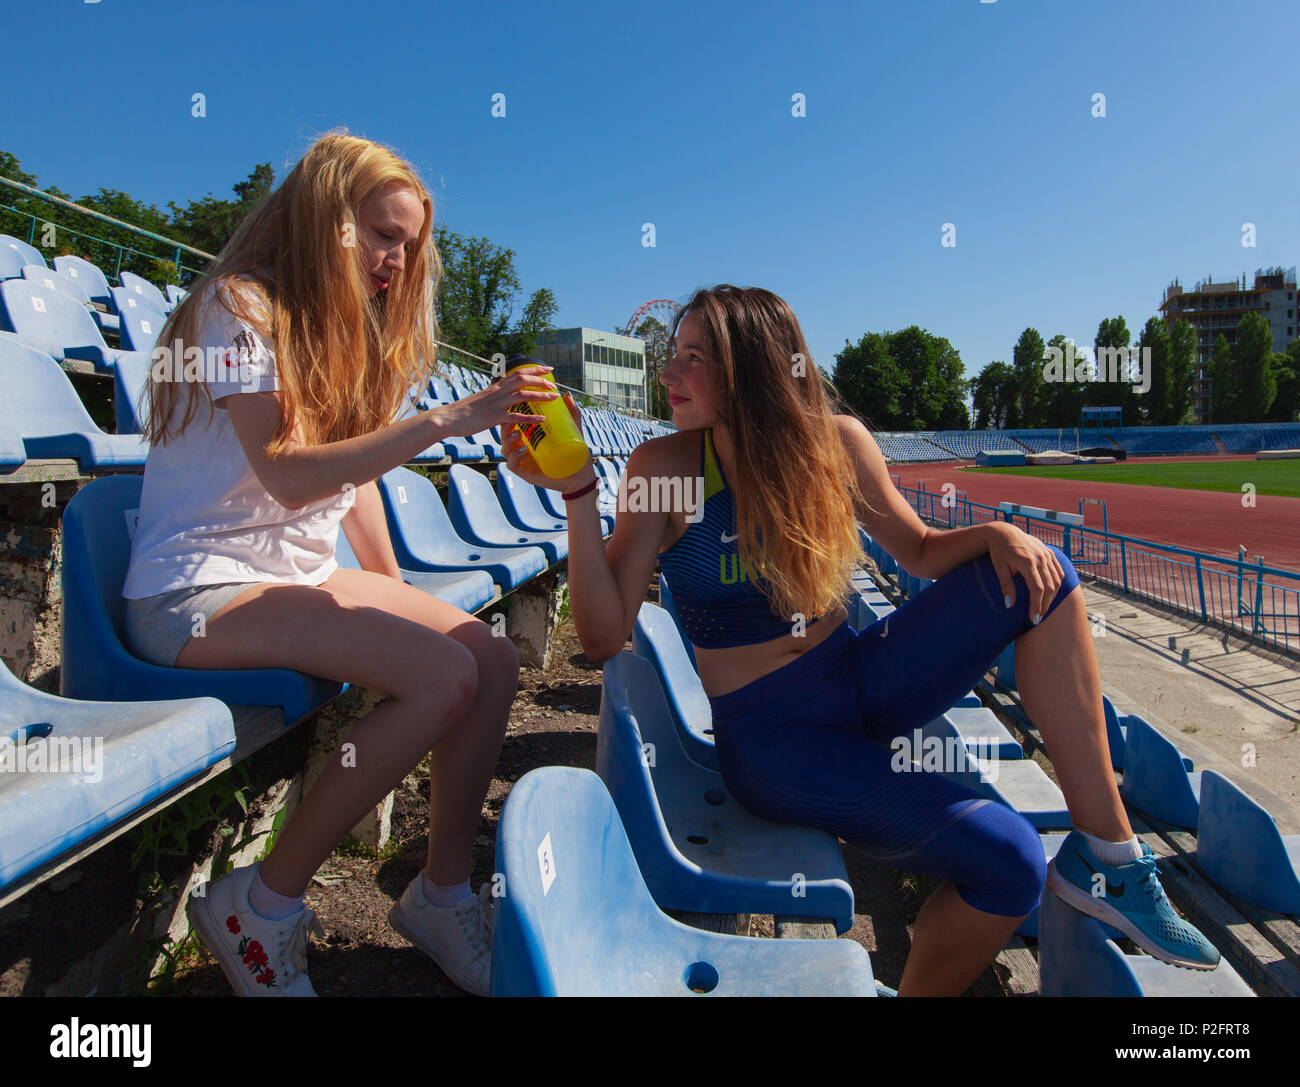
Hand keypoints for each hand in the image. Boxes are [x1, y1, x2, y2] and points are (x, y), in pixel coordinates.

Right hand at [429, 364, 556, 437]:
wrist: (447, 418)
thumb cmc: (463, 412)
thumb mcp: (481, 400)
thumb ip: (494, 398)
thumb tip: (504, 396)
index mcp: (495, 388)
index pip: (518, 373)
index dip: (534, 370)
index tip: (548, 369)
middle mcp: (497, 393)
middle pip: (523, 379)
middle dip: (541, 379)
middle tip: (555, 382)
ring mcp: (496, 404)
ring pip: (522, 395)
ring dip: (540, 395)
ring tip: (555, 398)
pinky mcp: (493, 418)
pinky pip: (515, 417)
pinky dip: (530, 418)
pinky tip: (542, 419)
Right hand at [502, 391, 594, 490]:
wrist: (579, 475)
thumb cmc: (574, 453)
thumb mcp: (572, 429)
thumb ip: (570, 412)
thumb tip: (567, 394)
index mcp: (530, 438)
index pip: (514, 425)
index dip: (511, 415)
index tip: (516, 406)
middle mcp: (523, 449)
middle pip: (505, 436)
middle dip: (506, 426)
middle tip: (515, 418)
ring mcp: (523, 461)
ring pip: (505, 449)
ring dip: (509, 440)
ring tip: (519, 433)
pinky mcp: (525, 473)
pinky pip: (512, 464)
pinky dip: (515, 456)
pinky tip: (524, 450)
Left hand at [985, 521, 1064, 622]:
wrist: (1004, 532)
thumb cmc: (999, 551)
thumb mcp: (999, 568)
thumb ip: (1006, 586)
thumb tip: (1009, 605)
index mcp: (1027, 562)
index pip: (1037, 588)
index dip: (1036, 605)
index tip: (1033, 617)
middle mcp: (1040, 558)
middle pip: (1049, 587)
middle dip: (1045, 604)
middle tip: (1038, 617)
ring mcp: (1047, 554)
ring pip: (1057, 580)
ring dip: (1052, 597)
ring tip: (1043, 608)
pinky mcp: (1050, 553)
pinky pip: (1058, 572)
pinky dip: (1056, 584)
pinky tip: (1050, 594)